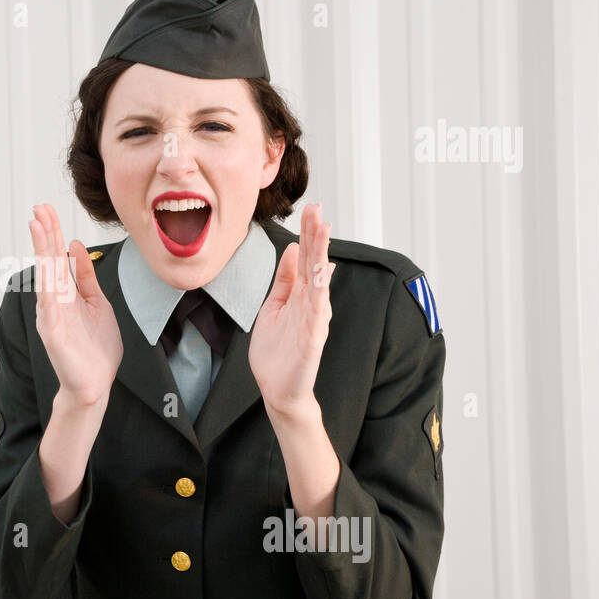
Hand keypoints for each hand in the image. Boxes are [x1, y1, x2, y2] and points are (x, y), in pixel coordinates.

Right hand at [28, 203, 122, 407]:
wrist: (95, 385)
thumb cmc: (96, 348)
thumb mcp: (97, 302)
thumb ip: (86, 276)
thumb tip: (75, 246)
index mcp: (67, 293)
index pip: (57, 257)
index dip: (53, 233)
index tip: (47, 209)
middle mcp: (55, 301)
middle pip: (49, 262)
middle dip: (45, 234)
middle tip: (39, 208)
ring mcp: (52, 316)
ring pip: (46, 277)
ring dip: (42, 251)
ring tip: (38, 227)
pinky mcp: (54, 333)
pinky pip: (50, 304)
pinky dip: (48, 284)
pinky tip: (46, 266)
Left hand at [249, 203, 335, 417]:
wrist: (278, 389)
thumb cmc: (277, 351)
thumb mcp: (275, 306)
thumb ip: (285, 279)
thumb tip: (293, 248)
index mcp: (300, 295)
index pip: (306, 259)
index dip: (308, 234)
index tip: (311, 209)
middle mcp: (311, 304)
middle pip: (315, 264)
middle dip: (316, 236)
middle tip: (318, 209)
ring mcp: (313, 320)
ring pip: (319, 282)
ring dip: (321, 256)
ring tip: (323, 232)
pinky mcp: (313, 339)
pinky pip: (318, 313)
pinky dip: (320, 294)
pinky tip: (322, 275)